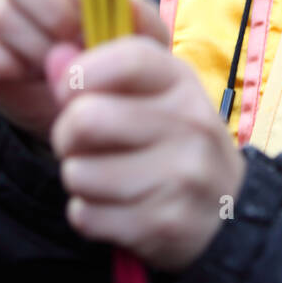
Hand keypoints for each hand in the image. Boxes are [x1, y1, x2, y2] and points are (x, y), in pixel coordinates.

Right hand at [0, 0, 167, 143]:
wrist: (81, 103)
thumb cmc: (112, 56)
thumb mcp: (139, 40)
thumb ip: (140, 18)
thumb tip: (125, 3)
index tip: (96, 12)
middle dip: (53, 10)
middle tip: (78, 42)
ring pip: (1, 12)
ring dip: (39, 48)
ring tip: (64, 68)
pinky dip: (11, 69)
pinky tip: (34, 77)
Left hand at [47, 35, 245, 273]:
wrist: (227, 208)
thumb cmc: (172, 139)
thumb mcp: (153, 92)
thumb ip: (100, 71)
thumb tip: (54, 58)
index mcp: (183, 83)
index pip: (128, 60)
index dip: (82, 73)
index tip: (69, 91)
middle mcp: (190, 126)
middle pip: (86, 119)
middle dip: (66, 134)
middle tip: (79, 143)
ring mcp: (182, 177)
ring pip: (78, 173)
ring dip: (77, 178)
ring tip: (103, 176)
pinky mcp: (164, 224)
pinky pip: (86, 216)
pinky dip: (88, 214)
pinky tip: (114, 207)